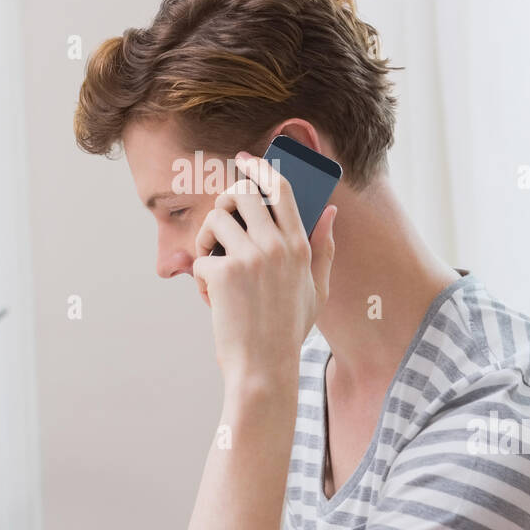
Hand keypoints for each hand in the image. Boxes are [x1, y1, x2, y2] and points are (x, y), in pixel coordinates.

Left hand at [192, 151, 335, 383]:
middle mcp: (277, 245)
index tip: (244, 160)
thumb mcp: (317, 290)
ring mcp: (249, 258)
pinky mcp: (222, 274)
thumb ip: (324, 249)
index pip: (280, 189)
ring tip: (213, 266)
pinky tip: (212, 301)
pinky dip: (199, 279)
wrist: (264, 369)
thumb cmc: (288, 330)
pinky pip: (199, 258)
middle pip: (242, 193)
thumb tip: (330, 212)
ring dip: (207, 240)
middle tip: (220, 227)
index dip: (260, 168)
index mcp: (300, 245)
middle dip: (224, 204)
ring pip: (215, 220)